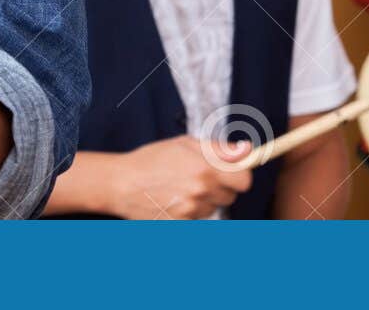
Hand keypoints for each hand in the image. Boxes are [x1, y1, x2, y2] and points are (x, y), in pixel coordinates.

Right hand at [109, 136, 252, 218]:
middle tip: (200, 176)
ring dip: (205, 199)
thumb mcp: (185, 144)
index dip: (239, 175)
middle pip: (230, 196)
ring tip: (181, 187)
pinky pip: (198, 219)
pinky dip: (191, 212)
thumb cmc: (152, 159)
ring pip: (213, 208)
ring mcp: (191, 211)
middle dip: (221, 187)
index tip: (231, 172)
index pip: (244, 180)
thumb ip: (219, 149)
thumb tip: (246, 149)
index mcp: (205, 168)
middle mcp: (201, 191)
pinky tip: (174, 200)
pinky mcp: (181, 225)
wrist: (122, 183)